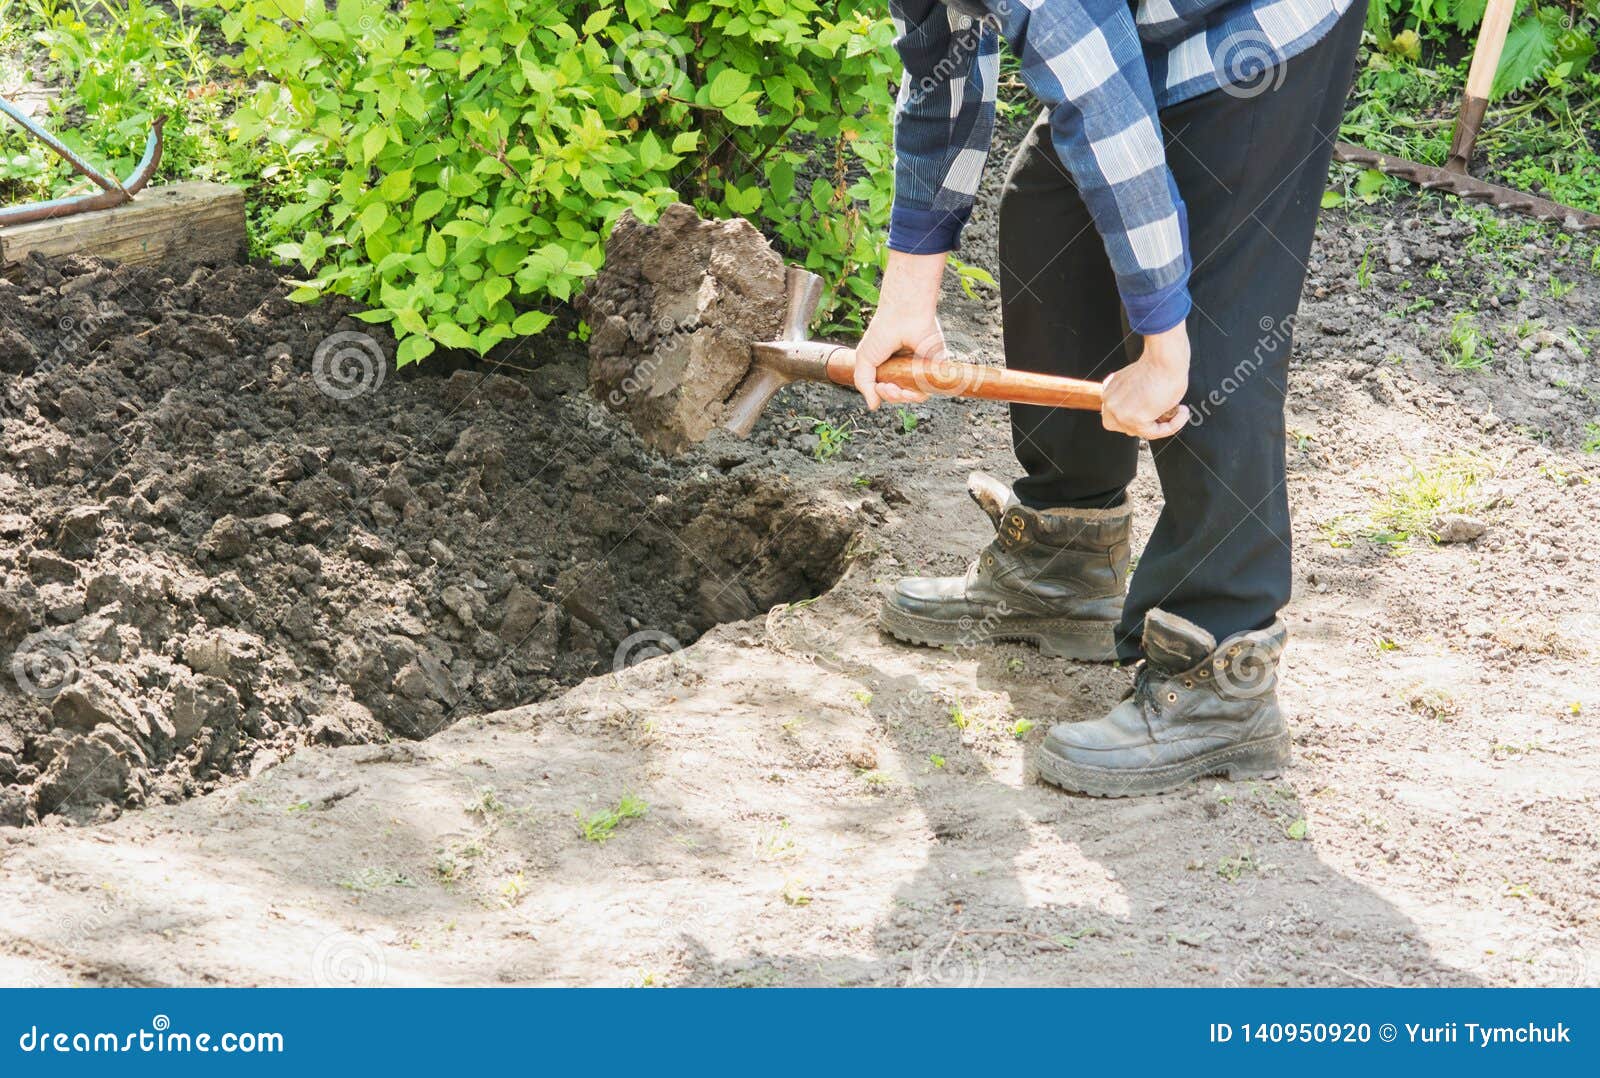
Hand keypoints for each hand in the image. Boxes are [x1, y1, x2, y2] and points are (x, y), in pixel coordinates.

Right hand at [852, 250, 943, 409]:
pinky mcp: (935, 368)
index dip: (882, 394)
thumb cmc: (882, 333)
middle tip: (887, 387)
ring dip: (902, 398)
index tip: (879, 386)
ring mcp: (920, 369)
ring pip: (914, 396)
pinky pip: (930, 390)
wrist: (903, 316)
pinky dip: (918, 395)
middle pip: (900, 395)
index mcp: (890, 366)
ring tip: (894, 389)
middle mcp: (905, 369)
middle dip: (891, 397)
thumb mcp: (864, 360)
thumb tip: (873, 407)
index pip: (887, 389)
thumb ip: (864, 384)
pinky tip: (908, 390)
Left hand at [1101, 322, 1190, 439]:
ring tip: (1179, 412)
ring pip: (1141, 431)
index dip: (1138, 415)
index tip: (1157, 411)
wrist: (1165, 358)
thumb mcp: (1139, 383)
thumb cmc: (1158, 364)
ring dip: (1163, 425)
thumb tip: (1145, 409)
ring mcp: (1120, 412)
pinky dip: (1172, 426)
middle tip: (1164, 416)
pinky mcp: (1135, 419)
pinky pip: (1155, 432)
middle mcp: (1110, 403)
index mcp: (1109, 391)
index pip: (1117, 414)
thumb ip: (1135, 397)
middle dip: (1145, 423)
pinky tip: (1183, 413)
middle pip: (1124, 427)